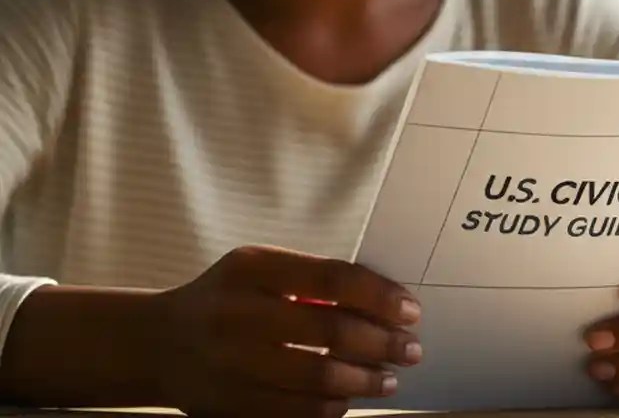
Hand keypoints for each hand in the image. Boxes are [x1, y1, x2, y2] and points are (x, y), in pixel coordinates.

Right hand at [152, 245, 422, 416]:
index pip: (334, 278)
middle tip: (410, 349)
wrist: (155, 342)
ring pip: (317, 376)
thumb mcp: (259, 269)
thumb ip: (312, 278)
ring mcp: (231, 361)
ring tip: (387, 378)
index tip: (410, 311)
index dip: (380, 296)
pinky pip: (294, 411)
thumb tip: (385, 302)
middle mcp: (238, 312)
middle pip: (331, 329)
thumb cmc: (227, 298)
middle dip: (383, 342)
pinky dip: (331, 408)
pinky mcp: (228, 403)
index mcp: (252, 268)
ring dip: (364, 380)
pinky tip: (348, 400)